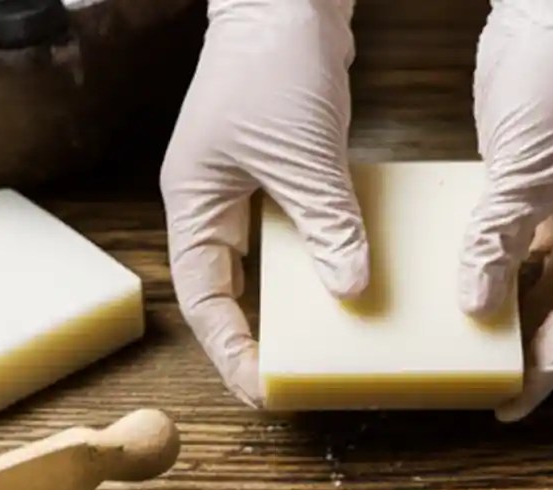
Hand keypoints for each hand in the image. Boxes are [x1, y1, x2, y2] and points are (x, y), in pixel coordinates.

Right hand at [160, 0, 367, 407]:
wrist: (288, 0)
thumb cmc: (273, 63)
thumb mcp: (301, 155)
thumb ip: (325, 224)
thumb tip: (350, 289)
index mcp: (195, 204)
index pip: (203, 299)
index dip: (230, 351)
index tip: (265, 388)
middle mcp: (216, 204)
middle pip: (233, 292)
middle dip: (263, 338)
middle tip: (301, 377)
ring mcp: (249, 189)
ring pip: (270, 267)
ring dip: (300, 302)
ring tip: (336, 340)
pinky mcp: (284, 173)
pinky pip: (301, 232)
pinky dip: (325, 257)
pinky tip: (357, 278)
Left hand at [460, 0, 552, 421]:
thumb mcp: (529, 169)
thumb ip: (500, 237)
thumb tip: (475, 305)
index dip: (548, 365)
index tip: (513, 402)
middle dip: (523, 352)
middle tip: (482, 389)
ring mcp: (550, 207)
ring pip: (525, 280)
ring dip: (497, 314)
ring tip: (460, 351)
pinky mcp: (517, 187)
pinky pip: (499, 242)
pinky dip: (479, 266)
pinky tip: (448, 290)